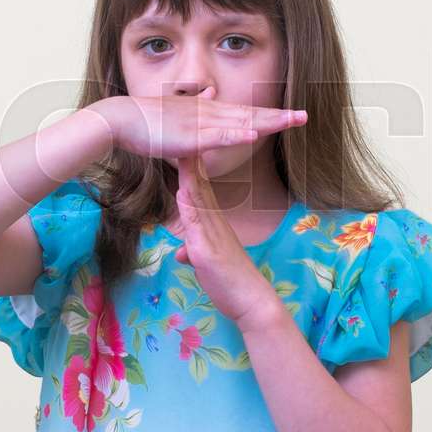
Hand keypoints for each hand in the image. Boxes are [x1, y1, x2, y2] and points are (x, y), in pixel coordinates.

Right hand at [89, 90, 305, 160]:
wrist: (121, 119)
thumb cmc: (145, 120)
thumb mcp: (176, 113)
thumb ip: (194, 106)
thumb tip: (208, 91)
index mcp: (206, 110)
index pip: (244, 113)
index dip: (268, 114)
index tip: (290, 115)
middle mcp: (208, 112)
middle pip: (251, 115)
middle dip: (279, 116)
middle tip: (305, 116)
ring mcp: (201, 123)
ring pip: (241, 123)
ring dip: (267, 122)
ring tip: (292, 121)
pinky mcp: (190, 136)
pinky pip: (219, 136)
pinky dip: (238, 136)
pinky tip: (255, 134)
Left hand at [167, 150, 287, 332]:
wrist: (251, 300)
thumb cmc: (230, 282)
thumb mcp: (206, 263)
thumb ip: (193, 253)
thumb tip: (182, 253)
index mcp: (213, 223)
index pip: (200, 189)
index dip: (190, 166)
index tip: (181, 144)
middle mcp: (214, 223)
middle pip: (199, 185)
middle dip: (189, 159)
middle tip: (183, 131)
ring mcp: (212, 235)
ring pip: (198, 199)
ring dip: (188, 174)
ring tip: (180, 148)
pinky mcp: (208, 252)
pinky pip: (196, 225)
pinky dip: (189, 206)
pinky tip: (183, 191)